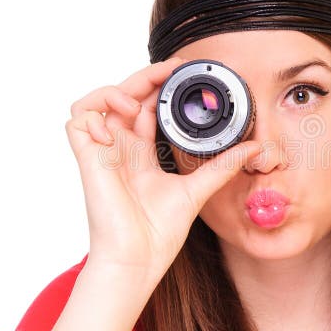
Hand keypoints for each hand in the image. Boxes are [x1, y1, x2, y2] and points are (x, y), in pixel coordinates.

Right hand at [65, 57, 260, 275]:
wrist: (137, 260)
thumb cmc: (158, 233)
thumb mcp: (197, 190)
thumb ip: (222, 166)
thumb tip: (254, 148)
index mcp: (142, 153)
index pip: (144, 106)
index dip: (157, 86)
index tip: (181, 72)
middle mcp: (121, 148)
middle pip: (122, 96)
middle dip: (143, 78)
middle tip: (168, 71)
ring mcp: (104, 152)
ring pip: (94, 102)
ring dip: (113, 92)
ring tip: (135, 103)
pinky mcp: (89, 159)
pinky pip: (77, 120)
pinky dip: (93, 113)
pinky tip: (114, 126)